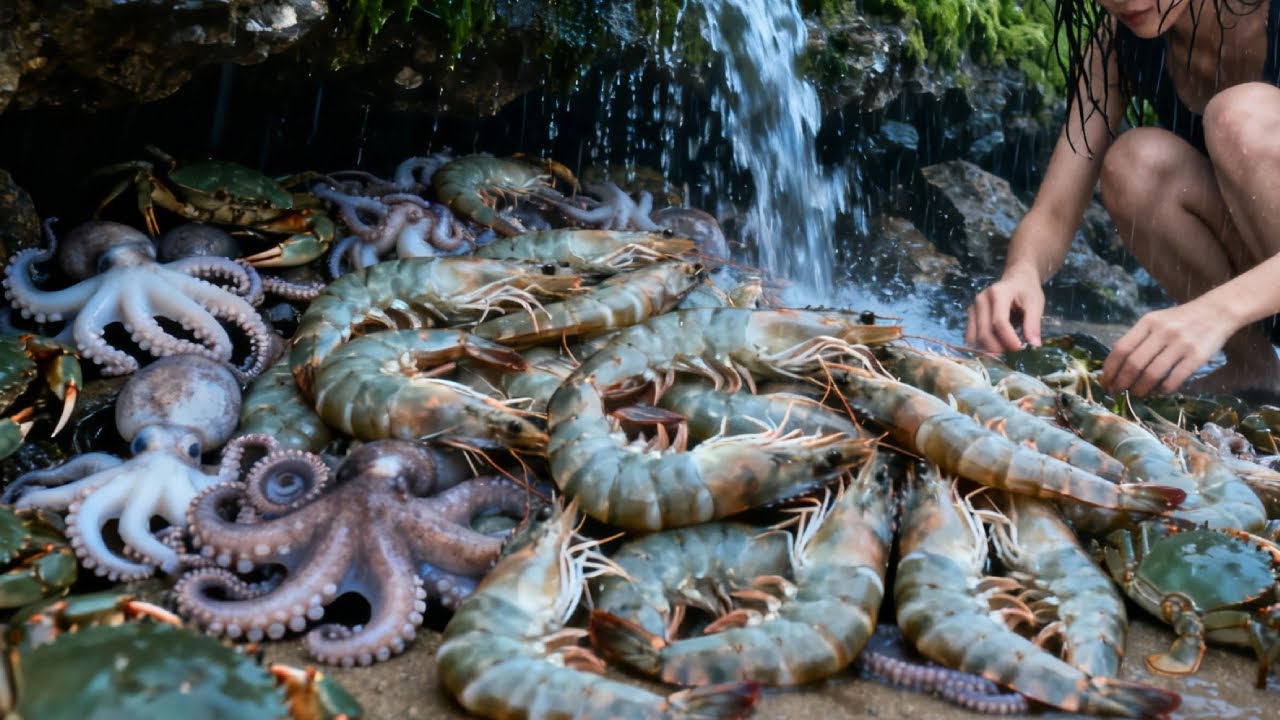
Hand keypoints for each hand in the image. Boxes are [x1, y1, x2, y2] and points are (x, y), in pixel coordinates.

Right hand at [965, 272, 1045, 351]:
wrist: (1016, 278)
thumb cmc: (1027, 290)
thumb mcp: (1035, 303)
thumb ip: (1033, 324)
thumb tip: (1034, 345)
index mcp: (998, 293)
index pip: (999, 321)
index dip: (1009, 339)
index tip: (1020, 351)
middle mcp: (981, 300)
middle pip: (984, 332)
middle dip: (999, 349)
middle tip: (1014, 355)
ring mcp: (973, 308)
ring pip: (975, 338)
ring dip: (990, 350)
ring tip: (1006, 350)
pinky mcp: (970, 316)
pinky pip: (971, 337)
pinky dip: (982, 346)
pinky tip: (996, 346)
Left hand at [1101, 303, 1232, 396]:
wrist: (1217, 312)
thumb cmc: (1180, 320)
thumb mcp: (1155, 322)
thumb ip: (1138, 340)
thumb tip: (1116, 368)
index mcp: (1148, 322)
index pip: (1121, 348)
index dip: (1110, 369)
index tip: (1104, 382)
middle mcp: (1163, 332)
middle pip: (1134, 364)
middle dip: (1120, 382)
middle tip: (1115, 392)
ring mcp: (1181, 344)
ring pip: (1152, 374)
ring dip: (1139, 389)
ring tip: (1136, 394)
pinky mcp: (1197, 357)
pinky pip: (1173, 380)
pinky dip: (1162, 390)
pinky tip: (1158, 391)